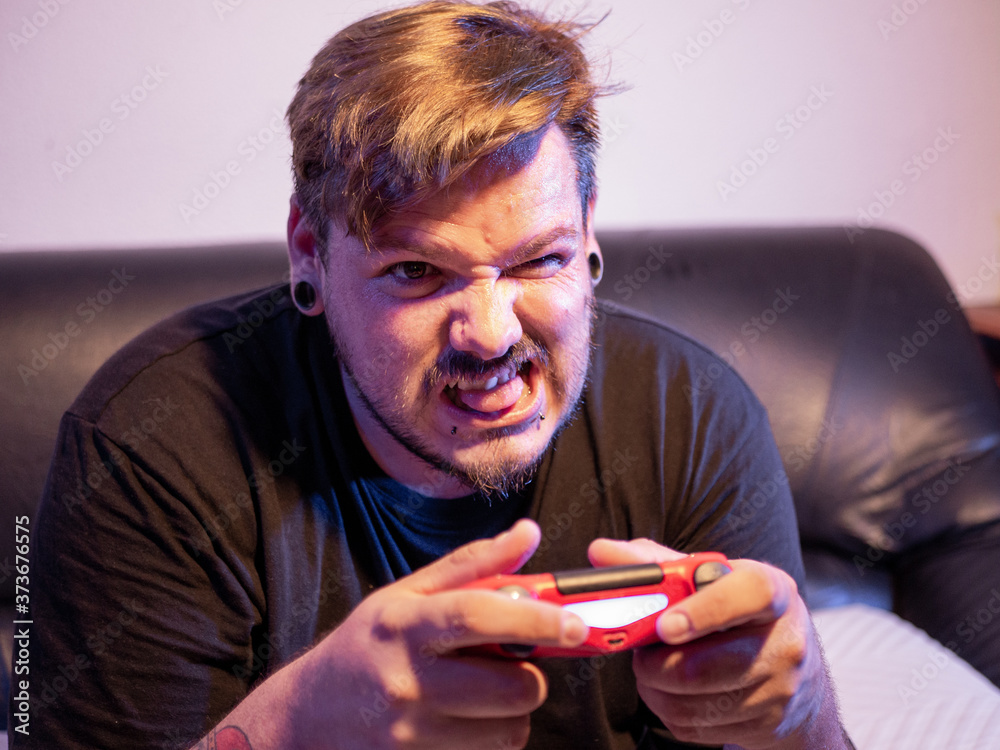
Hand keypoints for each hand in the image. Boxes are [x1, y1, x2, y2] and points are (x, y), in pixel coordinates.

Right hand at [270, 519, 586, 749]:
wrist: (308, 716)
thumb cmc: (365, 646)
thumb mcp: (406, 594)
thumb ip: (471, 565)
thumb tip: (528, 534)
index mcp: (406, 625)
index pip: (478, 617)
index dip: (535, 619)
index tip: (575, 623)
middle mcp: (408, 681)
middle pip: (510, 687)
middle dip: (529, 676)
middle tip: (512, 664)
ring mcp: (411, 733)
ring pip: (508, 730)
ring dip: (511, 712)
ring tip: (480, 693)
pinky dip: (489, 738)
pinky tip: (462, 720)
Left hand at [587, 538, 845, 749]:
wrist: (797, 675)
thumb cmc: (740, 613)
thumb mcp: (712, 577)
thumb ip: (656, 563)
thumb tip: (602, 552)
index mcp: (772, 590)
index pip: (748, 595)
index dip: (703, 610)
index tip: (663, 626)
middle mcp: (784, 640)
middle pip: (704, 665)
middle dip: (654, 663)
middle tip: (640, 652)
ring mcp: (779, 689)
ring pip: (690, 702)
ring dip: (655, 688)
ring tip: (654, 669)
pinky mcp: (765, 726)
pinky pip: (695, 727)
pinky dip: (669, 711)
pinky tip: (673, 693)